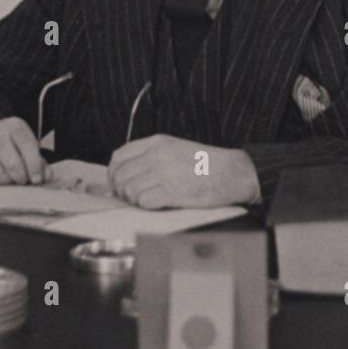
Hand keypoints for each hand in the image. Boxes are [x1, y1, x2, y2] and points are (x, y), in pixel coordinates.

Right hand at [0, 117, 44, 185]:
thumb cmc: (5, 144)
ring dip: (5, 182)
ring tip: (7, 178)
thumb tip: (47, 175)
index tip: (36, 179)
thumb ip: (38, 160)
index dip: (35, 167)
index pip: (29, 147)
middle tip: (21, 180)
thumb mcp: (23, 145)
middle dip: (20, 178)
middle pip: (13, 165)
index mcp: (14, 125)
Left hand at [107, 134, 259, 208]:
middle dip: (122, 190)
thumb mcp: (175, 149)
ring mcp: (165, 173)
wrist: (233, 172)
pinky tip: (157, 203)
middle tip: (132, 196)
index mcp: (157, 143)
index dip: (114, 173)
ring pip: (130, 190)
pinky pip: (144, 201)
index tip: (118, 183)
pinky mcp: (173, 192)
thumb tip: (125, 173)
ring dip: (135, 199)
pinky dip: (146, 205)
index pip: (119, 156)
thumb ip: (149, 157)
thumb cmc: (206, 164)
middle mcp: (158, 156)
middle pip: (121, 176)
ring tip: (148, 199)